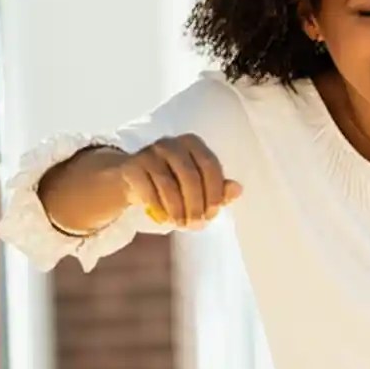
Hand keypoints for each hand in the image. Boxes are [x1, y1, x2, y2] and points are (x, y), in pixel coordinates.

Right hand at [117, 134, 241, 227]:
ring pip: (169, 185)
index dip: (215, 192)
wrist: (132, 181)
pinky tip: (166, 219)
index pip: (210, 165)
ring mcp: (149, 152)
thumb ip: (218, 189)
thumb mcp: (198, 187)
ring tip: (182, 225)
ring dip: (178, 210)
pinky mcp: (132, 166)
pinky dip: (160, 209)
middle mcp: (171, 143)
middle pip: (190, 176)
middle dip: (196, 205)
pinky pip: (149, 191)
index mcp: (192, 143)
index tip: (214, 213)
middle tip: (198, 224)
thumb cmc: (173, 183)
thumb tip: (238, 190)